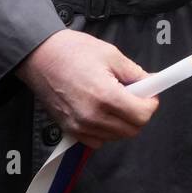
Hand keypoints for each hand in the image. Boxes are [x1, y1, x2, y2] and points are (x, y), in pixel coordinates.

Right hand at [15, 30, 158, 147]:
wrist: (40, 56)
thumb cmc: (73, 51)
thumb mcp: (112, 55)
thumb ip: (135, 73)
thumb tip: (151, 83)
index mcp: (105, 96)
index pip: (142, 115)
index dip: (151, 104)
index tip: (149, 94)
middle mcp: (92, 116)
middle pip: (132, 130)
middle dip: (140, 113)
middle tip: (135, 96)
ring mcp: (79, 126)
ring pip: (116, 137)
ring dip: (123, 122)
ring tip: (116, 101)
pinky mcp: (69, 130)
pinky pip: (97, 140)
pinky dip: (105, 130)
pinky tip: (102, 111)